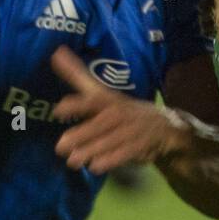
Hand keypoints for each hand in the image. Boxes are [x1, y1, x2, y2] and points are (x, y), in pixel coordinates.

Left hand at [52, 46, 189, 172]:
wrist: (162, 125)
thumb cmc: (121, 109)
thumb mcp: (101, 92)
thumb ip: (77, 76)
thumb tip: (56, 53)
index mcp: (109, 99)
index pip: (93, 98)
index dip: (77, 103)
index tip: (58, 110)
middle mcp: (120, 112)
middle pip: (101, 123)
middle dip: (82, 134)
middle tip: (60, 146)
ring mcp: (131, 129)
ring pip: (111, 140)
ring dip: (92, 150)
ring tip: (72, 161)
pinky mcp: (140, 146)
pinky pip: (125, 153)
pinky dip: (111, 160)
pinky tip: (95, 167)